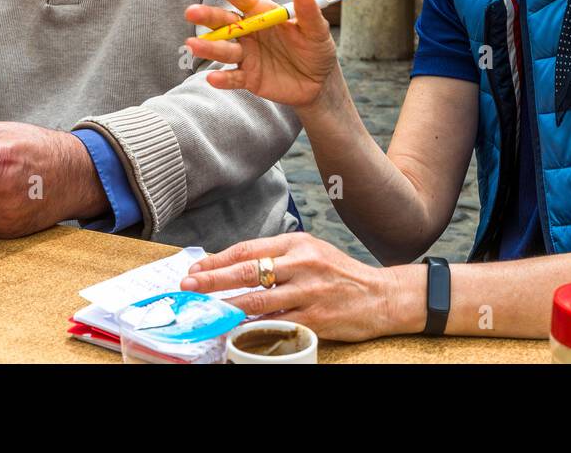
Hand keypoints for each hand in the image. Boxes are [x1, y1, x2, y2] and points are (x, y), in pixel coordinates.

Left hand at [179, 232, 422, 341]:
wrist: (381, 296)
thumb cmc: (341, 274)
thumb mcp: (312, 251)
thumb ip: (279, 256)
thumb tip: (235, 266)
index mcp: (298, 244)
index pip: (249, 248)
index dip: (218, 259)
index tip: (196, 267)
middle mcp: (302, 264)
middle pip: (247, 271)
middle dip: (212, 279)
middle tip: (189, 285)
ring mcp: (308, 292)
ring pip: (256, 299)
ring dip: (225, 305)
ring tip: (204, 308)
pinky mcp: (314, 318)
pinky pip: (274, 323)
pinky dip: (251, 326)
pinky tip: (234, 327)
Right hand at [183, 0, 337, 108]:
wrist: (319, 83)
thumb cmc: (316, 48)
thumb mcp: (317, 30)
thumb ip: (308, 12)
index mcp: (262, 13)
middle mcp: (250, 32)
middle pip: (224, 22)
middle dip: (207, 17)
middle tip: (191, 12)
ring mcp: (247, 55)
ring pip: (224, 49)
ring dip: (209, 47)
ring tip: (193, 45)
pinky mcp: (249, 78)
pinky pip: (233, 78)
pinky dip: (223, 78)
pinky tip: (212, 78)